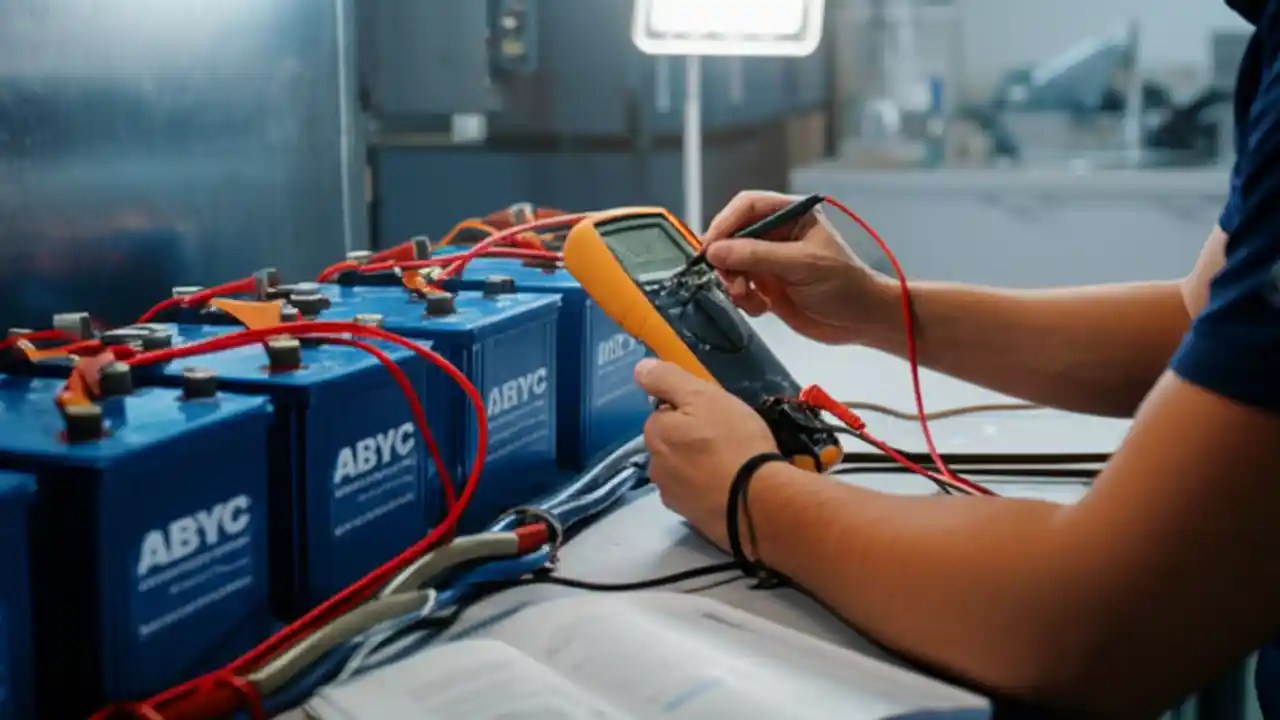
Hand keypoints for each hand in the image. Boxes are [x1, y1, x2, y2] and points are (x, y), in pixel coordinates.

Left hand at [634, 358, 778, 550]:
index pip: (665, 412)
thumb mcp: (703, 396)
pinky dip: (710, 489)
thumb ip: (668, 380)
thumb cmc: (734, 442)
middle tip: (728, 438)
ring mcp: (672, 496)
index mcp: (655, 434)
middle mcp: (655, 466)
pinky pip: (698, 494)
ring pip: (683, 470)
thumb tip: (639, 368)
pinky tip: (732, 487)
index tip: (715, 415)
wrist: (760, 502)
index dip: (690, 411)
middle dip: (692, 439)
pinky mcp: (692, 519)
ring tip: (733, 464)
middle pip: (672, 443)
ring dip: (700, 466)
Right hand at [704, 190, 895, 344]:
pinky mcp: (766, 286)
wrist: (860, 321)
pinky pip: (739, 287)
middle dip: (727, 259)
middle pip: (733, 236)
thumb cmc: (843, 285)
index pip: (747, 206)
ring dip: (733, 282)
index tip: (710, 246)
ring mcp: (770, 261)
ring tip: (747, 298)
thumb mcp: (801, 264)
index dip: (725, 223)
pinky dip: (743, 299)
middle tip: (730, 280)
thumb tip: (715, 251)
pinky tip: (761, 308)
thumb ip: (757, 255)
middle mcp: (777, 234)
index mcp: (791, 215)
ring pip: (731, 264)